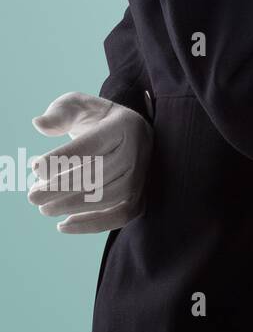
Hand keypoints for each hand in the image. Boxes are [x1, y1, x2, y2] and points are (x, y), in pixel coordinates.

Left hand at [29, 93, 152, 233]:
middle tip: (32, 196)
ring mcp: (142, 176)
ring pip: (109, 197)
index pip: (90, 146)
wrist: (132, 134)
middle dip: (60, 188)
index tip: (34, 166)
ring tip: (44, 208)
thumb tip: (38, 125)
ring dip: (72, 206)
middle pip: (98, 174)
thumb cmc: (98, 120)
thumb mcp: (79, 106)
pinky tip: (63, 225)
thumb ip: (59, 112)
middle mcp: (137, 151)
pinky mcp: (141, 196)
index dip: (60, 159)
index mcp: (123, 125)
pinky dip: (92, 225)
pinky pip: (119, 216)